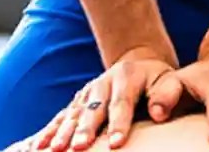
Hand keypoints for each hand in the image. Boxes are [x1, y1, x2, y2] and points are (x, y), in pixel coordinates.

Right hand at [32, 46, 175, 150]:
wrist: (138, 64)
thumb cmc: (157, 79)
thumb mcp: (169, 80)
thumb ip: (167, 95)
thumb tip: (159, 114)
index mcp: (126, 77)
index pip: (122, 103)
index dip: (118, 123)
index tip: (115, 142)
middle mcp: (103, 83)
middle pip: (93, 109)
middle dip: (85, 129)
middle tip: (80, 147)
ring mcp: (88, 92)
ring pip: (74, 113)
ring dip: (63, 131)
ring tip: (56, 149)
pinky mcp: (78, 101)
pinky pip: (62, 117)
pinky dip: (50, 130)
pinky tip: (38, 145)